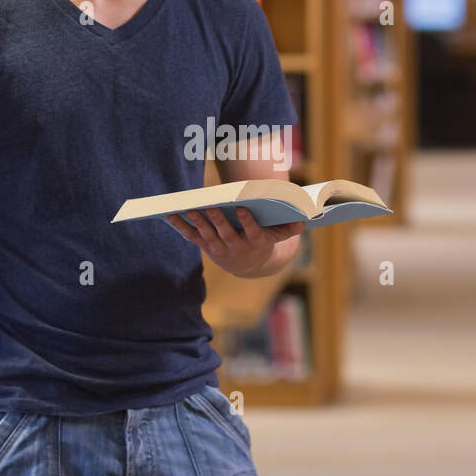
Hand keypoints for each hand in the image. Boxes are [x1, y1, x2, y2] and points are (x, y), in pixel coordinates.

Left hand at [167, 207, 303, 277]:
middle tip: (211, 208)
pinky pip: (193, 236)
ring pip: (207, 235)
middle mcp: (236, 248)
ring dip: (198, 222)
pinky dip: (182, 227)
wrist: (250, 266)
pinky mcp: (207, 247)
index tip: (243, 209)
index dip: (248, 222)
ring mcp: (220, 249)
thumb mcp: (278, 237)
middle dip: (218, 221)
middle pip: (226, 234)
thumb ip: (288, 229)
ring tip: (189, 209)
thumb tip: (304, 221)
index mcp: (256, 243)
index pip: (252, 232)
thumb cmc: (265, 243)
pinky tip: (171, 216)